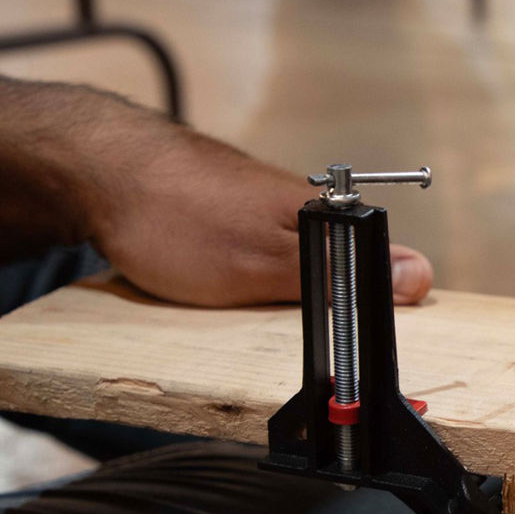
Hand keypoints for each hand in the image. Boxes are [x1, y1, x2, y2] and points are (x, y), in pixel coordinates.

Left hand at [89, 130, 432, 307]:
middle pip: (334, 263)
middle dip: (317, 306)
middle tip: (282, 331)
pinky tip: (211, 286)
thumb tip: (417, 276)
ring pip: (286, 260)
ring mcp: (255, 203)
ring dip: (269, 292)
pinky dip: (233, 277)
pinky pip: (245, 253)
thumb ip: (338, 274)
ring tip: (239, 310)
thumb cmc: (177, 217)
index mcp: (320, 213)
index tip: (352, 343)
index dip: (372, 305)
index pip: (378, 260)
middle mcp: (296, 202)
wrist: (96, 170)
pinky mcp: (220, 209)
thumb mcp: (265, 265)